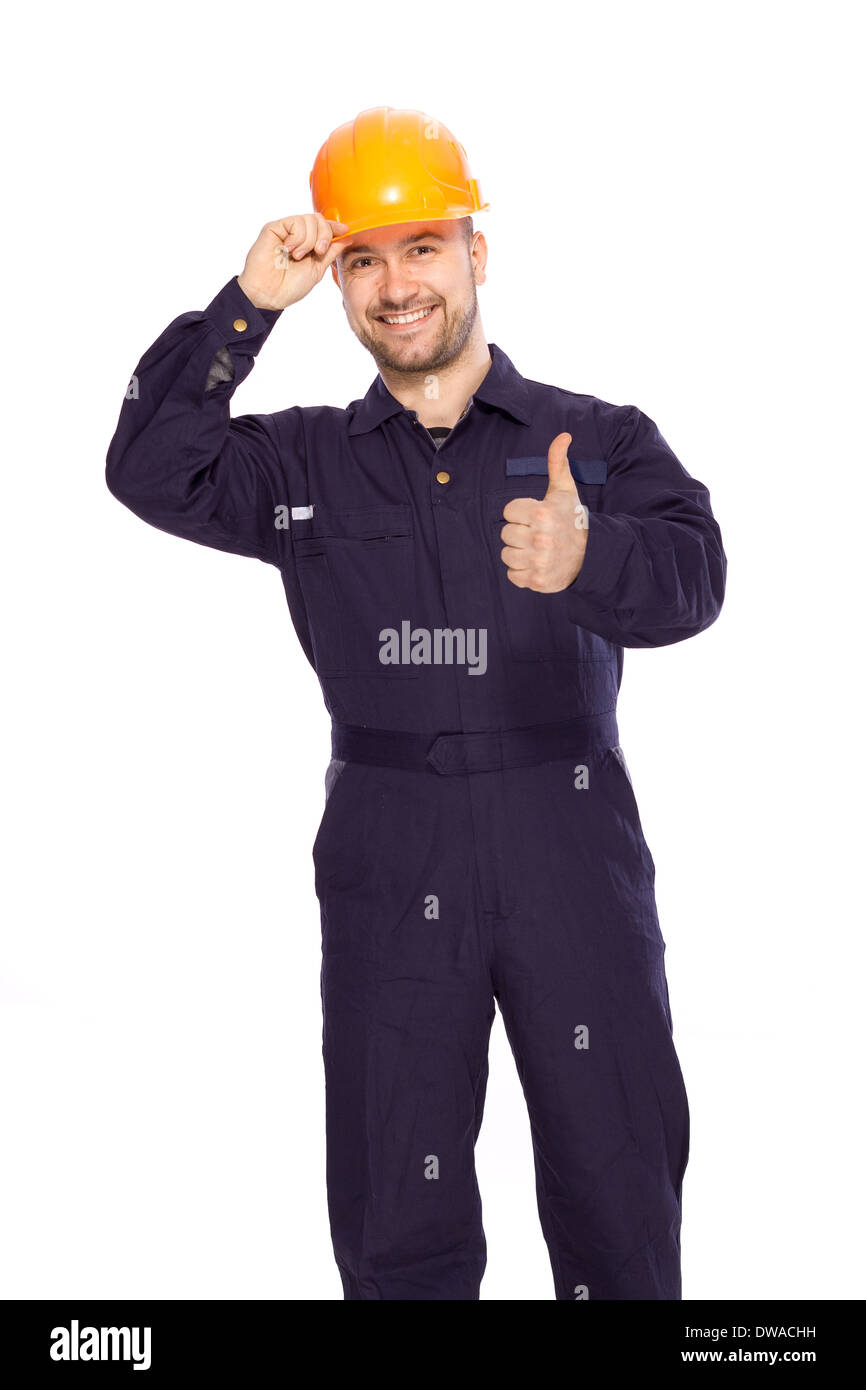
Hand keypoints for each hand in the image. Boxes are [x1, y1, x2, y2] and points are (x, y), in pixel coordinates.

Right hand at [237, 213, 349, 310]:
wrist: (270, 294)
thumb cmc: (290, 286)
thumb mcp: (317, 269)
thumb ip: (331, 252)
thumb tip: (347, 238)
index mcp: (308, 244)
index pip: (323, 227)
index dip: (335, 227)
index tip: (345, 230)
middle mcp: (297, 235)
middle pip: (319, 219)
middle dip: (324, 235)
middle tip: (318, 251)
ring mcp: (285, 230)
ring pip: (309, 219)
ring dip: (308, 240)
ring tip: (297, 256)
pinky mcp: (274, 228)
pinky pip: (295, 222)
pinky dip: (297, 237)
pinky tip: (288, 249)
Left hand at [498, 433, 588, 590]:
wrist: (592, 555)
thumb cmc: (572, 519)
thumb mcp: (565, 490)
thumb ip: (558, 462)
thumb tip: (563, 435)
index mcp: (542, 513)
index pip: (508, 511)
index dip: (520, 513)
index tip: (536, 516)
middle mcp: (540, 538)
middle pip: (505, 533)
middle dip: (519, 532)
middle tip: (538, 533)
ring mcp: (538, 561)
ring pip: (506, 554)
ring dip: (519, 552)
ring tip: (537, 549)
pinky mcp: (537, 581)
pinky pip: (512, 575)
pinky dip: (522, 572)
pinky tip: (536, 564)